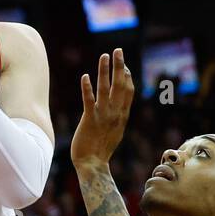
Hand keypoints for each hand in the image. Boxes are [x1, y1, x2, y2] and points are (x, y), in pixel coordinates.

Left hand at [70, 49, 134, 171]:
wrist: (93, 165)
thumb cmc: (101, 148)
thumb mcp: (115, 130)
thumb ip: (117, 116)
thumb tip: (120, 107)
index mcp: (122, 115)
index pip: (128, 91)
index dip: (127, 76)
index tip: (124, 64)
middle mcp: (115, 113)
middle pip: (120, 85)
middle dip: (119, 67)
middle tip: (118, 50)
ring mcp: (103, 116)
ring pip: (106, 89)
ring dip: (105, 71)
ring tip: (105, 56)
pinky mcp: (89, 120)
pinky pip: (89, 101)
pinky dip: (88, 88)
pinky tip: (86, 76)